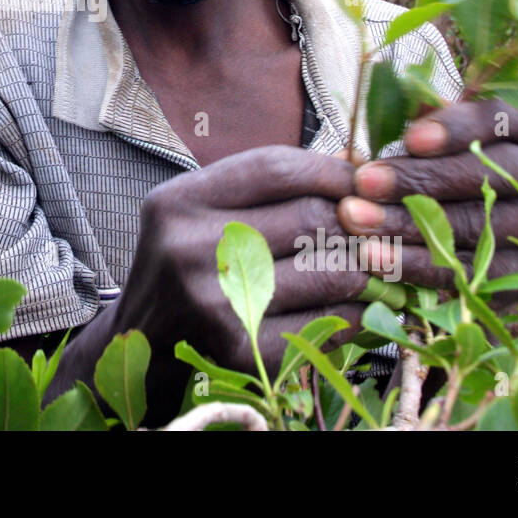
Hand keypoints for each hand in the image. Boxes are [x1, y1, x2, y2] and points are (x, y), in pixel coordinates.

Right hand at [116, 145, 374, 387]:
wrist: (143, 338)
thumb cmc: (187, 262)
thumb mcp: (201, 209)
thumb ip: (264, 187)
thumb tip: (355, 168)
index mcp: (178, 201)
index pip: (276, 168)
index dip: (331, 170)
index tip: (361, 179)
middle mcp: (188, 248)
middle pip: (309, 217)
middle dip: (353, 221)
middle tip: (373, 227)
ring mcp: (213, 303)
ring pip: (329, 271)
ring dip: (360, 267)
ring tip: (364, 264)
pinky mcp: (239, 350)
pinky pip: (326, 322)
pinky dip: (352, 312)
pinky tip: (349, 305)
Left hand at [337, 99, 517, 291]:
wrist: (492, 245)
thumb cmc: (451, 175)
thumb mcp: (441, 144)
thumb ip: (418, 128)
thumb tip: (382, 113)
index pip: (500, 120)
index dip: (456, 129)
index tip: (410, 139)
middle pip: (490, 174)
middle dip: (420, 178)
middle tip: (363, 181)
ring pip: (479, 224)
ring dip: (410, 222)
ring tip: (355, 218)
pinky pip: (472, 270)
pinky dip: (418, 264)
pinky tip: (374, 256)